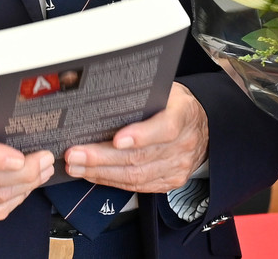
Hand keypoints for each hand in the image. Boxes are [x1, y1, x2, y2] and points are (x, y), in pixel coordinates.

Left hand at [63, 82, 208, 191]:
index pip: (165, 128)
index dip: (141, 135)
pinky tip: (94, 174)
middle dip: (102, 157)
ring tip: (76, 166)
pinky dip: (112, 181)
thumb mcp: (166, 90)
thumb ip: (144, 95)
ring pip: (136, 176)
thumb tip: (106, 95)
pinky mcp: (170, 181)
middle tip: (76, 154)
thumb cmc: (176, 105)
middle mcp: (184, 144)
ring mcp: (178, 166)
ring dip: (101, 172)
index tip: (117, 139)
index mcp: (184, 114)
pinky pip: (138, 186)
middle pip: (141, 157)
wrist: (202, 127)